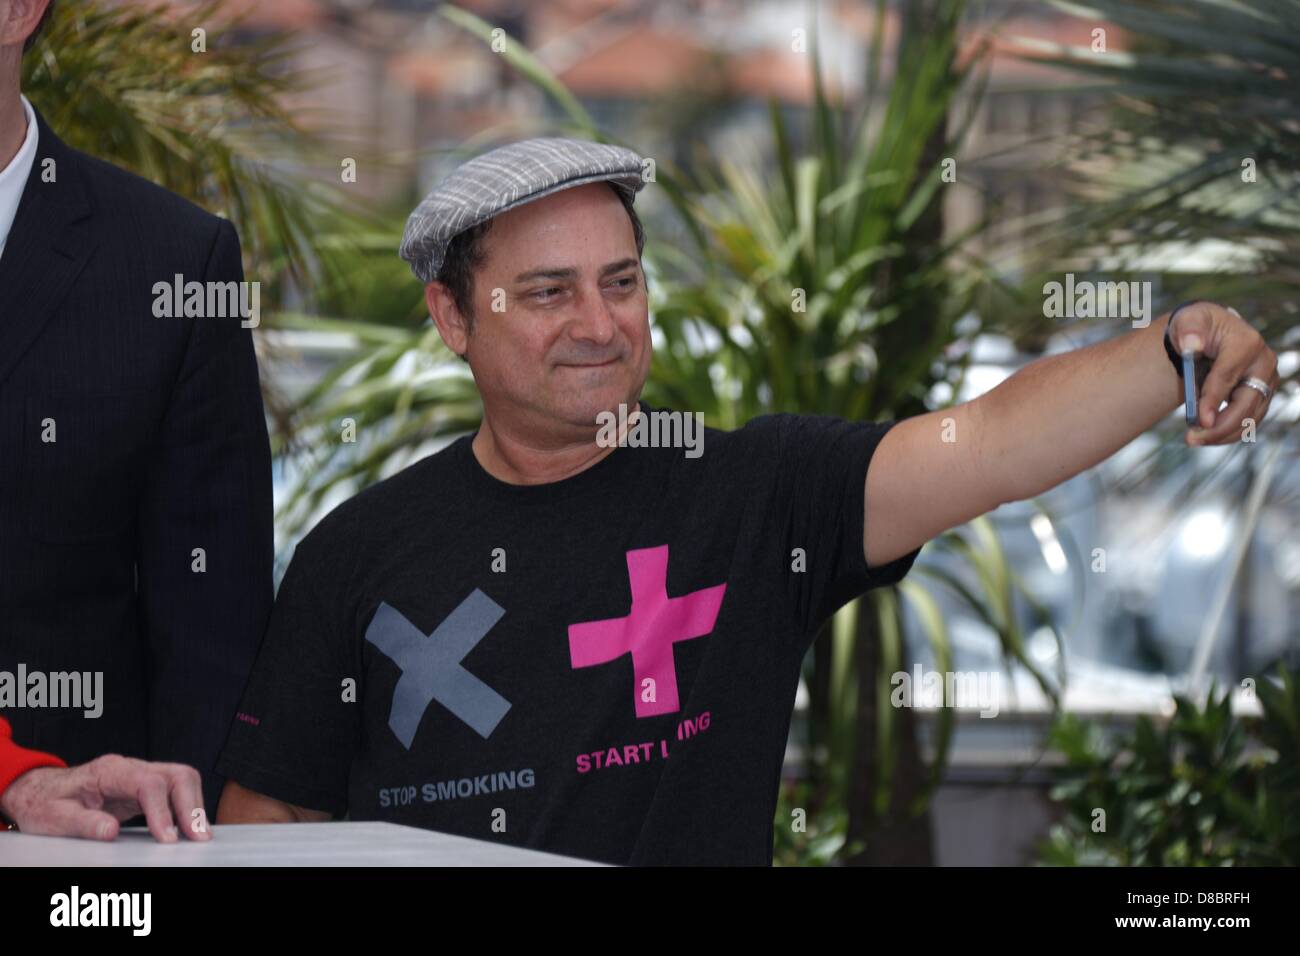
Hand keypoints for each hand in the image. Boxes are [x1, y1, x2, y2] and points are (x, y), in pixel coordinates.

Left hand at [0, 754, 210, 842]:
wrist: (38, 791)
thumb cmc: (44, 802)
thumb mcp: (53, 817)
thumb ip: (83, 823)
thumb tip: (111, 832)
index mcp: (108, 771)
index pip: (148, 783)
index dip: (162, 810)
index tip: (168, 838)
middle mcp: (130, 768)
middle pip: (176, 774)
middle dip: (192, 805)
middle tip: (199, 837)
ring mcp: (140, 775)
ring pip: (183, 779)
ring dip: (195, 806)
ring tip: (199, 835)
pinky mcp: (145, 787)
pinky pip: (176, 791)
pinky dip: (188, 807)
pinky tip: (188, 828)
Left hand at [1168, 301, 1280, 445]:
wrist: (1210, 333)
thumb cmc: (1198, 327)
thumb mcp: (1189, 321)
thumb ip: (1189, 330)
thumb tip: (1190, 346)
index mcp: (1247, 343)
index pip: (1228, 376)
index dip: (1213, 400)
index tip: (1199, 420)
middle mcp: (1264, 363)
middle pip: (1246, 402)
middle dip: (1219, 425)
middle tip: (1191, 439)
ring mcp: (1266, 381)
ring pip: (1251, 416)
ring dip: (1223, 433)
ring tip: (1194, 440)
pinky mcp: (1263, 394)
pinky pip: (1250, 420)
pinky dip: (1229, 432)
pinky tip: (1207, 437)